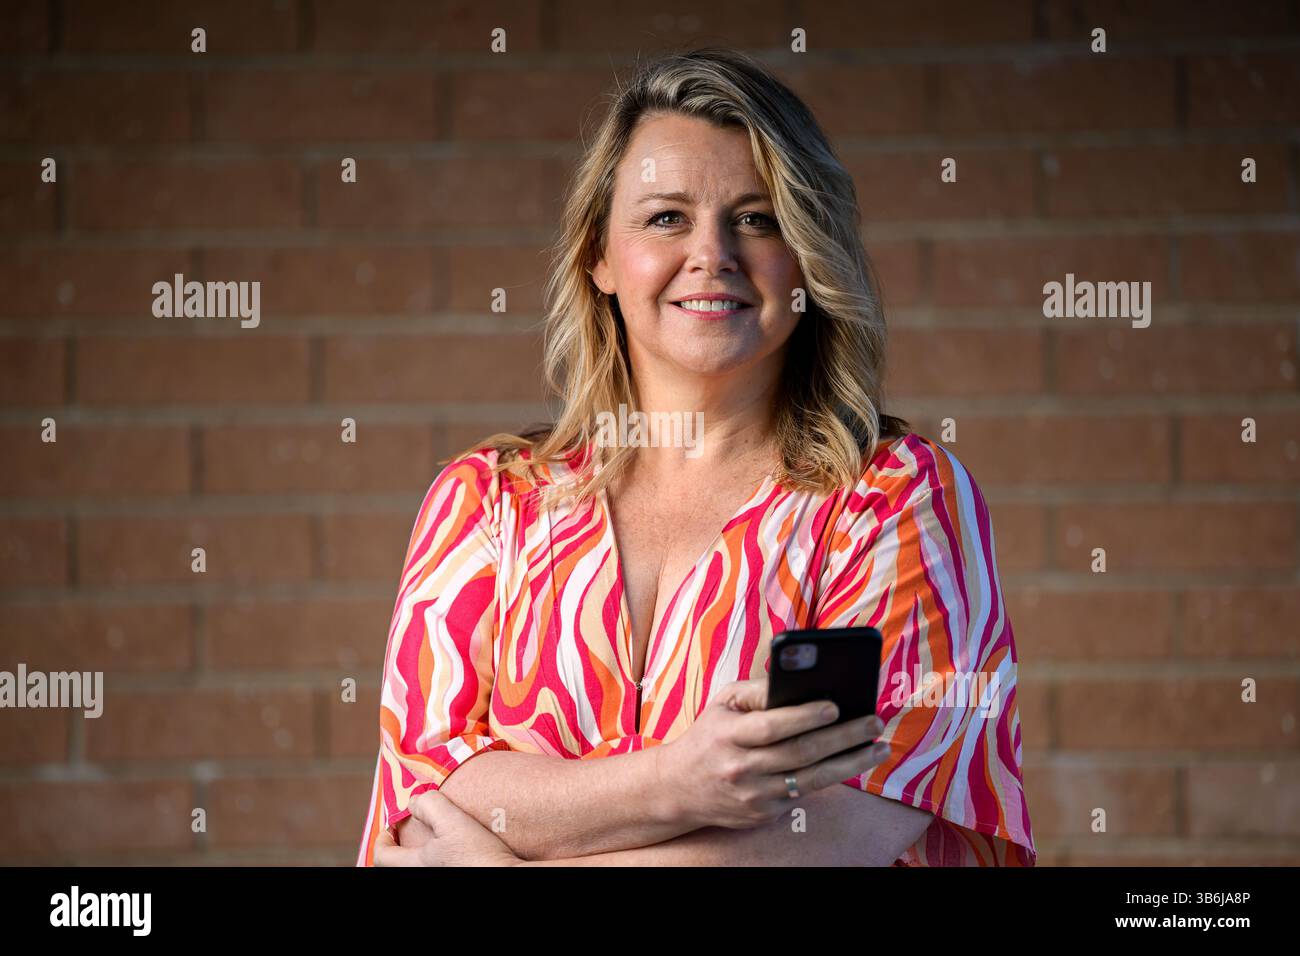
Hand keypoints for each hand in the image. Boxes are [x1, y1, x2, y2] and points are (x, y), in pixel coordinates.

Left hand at [373, 791, 521, 866]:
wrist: (508, 876)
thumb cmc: (478, 855)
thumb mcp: (452, 821)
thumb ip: (429, 805)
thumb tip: (414, 802)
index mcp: (415, 866)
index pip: (382, 856)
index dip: (382, 839)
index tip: (391, 827)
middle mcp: (424, 875)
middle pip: (399, 865)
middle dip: (400, 848)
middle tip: (409, 833)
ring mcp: (443, 877)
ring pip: (421, 866)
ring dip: (421, 853)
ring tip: (435, 838)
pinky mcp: (460, 875)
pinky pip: (439, 867)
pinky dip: (439, 859)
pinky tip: (458, 849)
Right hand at [654, 675, 887, 829]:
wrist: (679, 788)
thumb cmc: (709, 736)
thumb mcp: (723, 704)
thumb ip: (757, 690)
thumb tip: (797, 680)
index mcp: (728, 735)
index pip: (771, 726)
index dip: (805, 717)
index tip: (835, 706)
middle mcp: (741, 768)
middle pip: (800, 753)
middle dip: (843, 737)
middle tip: (874, 723)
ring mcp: (753, 796)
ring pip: (811, 779)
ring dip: (851, 764)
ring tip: (879, 748)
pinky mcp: (763, 814)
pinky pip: (803, 794)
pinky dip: (831, 778)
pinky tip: (853, 763)